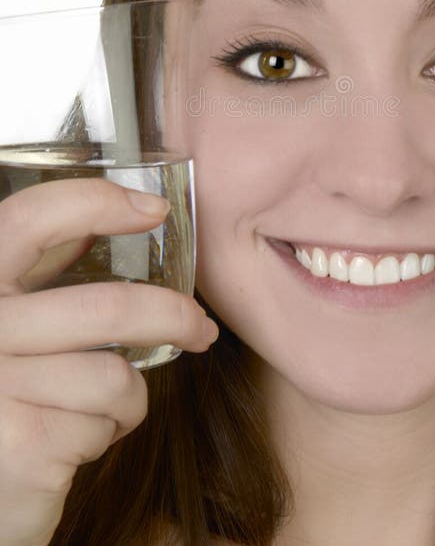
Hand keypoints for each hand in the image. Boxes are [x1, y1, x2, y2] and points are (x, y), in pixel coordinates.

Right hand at [0, 178, 216, 545]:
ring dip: (127, 398)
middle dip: (173, 317)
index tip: (155, 209)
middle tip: (201, 329)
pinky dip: (107, 433)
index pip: (31, 219)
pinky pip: (104, 423)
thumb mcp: (10, 324)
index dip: (96, 203)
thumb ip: (42, 275)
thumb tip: (113, 213)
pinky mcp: (21, 443)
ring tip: (100, 410)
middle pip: (106, 308)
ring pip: (115, 375)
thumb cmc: (7, 396)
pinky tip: (72, 443)